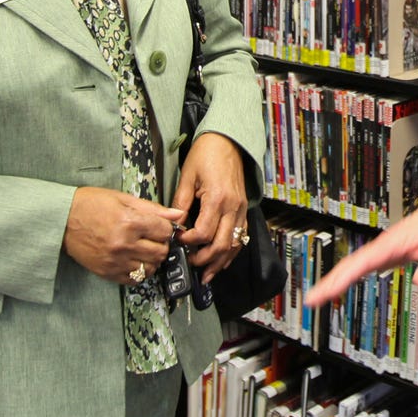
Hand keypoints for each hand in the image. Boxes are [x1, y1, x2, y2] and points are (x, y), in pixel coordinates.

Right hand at [65, 186, 182, 285]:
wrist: (61, 220)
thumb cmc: (89, 205)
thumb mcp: (122, 199)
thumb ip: (152, 209)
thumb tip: (176, 214)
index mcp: (130, 222)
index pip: (165, 231)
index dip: (165, 227)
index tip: (159, 226)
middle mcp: (124, 244)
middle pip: (161, 252)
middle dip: (161, 244)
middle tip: (152, 238)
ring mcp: (115, 261)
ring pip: (151, 268)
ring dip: (151, 259)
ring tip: (142, 248)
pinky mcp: (107, 272)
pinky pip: (135, 280)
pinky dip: (139, 271)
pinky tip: (133, 259)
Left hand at [172, 132, 247, 280]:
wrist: (228, 141)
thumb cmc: (206, 154)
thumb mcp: (187, 176)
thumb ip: (180, 203)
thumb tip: (174, 225)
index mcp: (217, 198)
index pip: (203, 232)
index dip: (188, 241)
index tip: (177, 241)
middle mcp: (232, 207)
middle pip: (221, 244)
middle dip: (205, 259)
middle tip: (190, 264)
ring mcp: (241, 209)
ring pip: (234, 245)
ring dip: (220, 262)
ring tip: (206, 275)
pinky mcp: (243, 210)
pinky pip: (241, 237)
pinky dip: (231, 252)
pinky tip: (221, 261)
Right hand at [306, 200, 417, 305]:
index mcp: (392, 244)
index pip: (361, 262)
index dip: (341, 277)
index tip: (325, 291)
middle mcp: (382, 247)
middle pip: (350, 264)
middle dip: (329, 282)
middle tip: (311, 300)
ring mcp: (382, 251)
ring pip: (352, 266)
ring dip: (334, 280)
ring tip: (316, 298)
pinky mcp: (385, 255)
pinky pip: (361, 267)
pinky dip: (347, 277)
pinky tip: (338, 287)